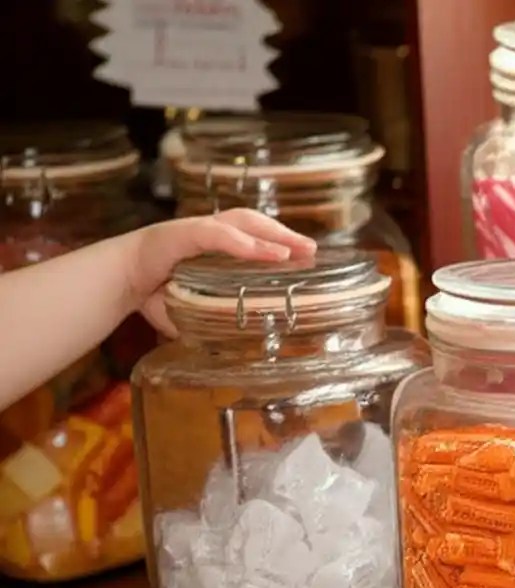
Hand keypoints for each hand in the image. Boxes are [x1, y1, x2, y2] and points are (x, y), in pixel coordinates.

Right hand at [118, 209, 316, 335]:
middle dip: (284, 235)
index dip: (280, 242)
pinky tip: (264, 252)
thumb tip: (234, 350)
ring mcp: (195, 230)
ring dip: (271, 236)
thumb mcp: (190, 309)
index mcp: (214, 246)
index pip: (254, 235)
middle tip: (311, 251)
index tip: (307, 257)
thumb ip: (211, 322)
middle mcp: (209, 232)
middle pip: (255, 223)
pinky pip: (217, 234)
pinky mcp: (181, 233)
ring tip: (295, 251)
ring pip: (242, 223)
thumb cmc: (153, 294)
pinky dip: (243, 242)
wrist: (116, 281)